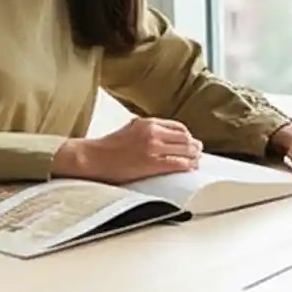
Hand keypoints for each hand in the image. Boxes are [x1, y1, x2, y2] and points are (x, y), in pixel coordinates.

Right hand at [52, 118, 201, 182]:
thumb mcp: (131, 127)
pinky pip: (176, 163)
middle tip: (199, 152)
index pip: (179, 127)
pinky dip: (187, 165)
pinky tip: (190, 168)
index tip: (191, 142)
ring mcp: (153, 148)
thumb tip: (165, 134)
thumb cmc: (109, 145)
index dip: (188, 136)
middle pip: (185, 138)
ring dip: (194, 156)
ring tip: (197, 161)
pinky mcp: (150, 163)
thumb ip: (148, 127)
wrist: (93, 157)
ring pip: (184, 150)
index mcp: (148, 122)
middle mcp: (153, 132)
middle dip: (195, 146)